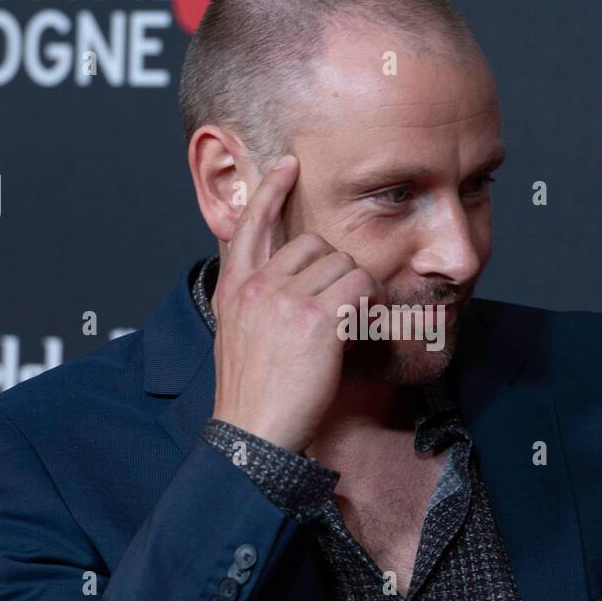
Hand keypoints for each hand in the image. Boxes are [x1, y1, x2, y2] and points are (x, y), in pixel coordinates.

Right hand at [209, 155, 384, 452]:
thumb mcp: (236, 339)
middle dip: (335, 271)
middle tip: (339, 310)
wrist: (252, 436)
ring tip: (347, 328)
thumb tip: (283, 290)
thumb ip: (254, 306)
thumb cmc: (252, 397)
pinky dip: (369, 305)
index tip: (286, 165)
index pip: (249, 225)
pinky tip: (360, 328)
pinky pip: (360, 287)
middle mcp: (255, 286)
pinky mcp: (316, 319)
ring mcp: (284, 300)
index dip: (269, 191)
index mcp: (232, 290)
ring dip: (356, 292)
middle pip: (314, 245)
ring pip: (343, 265)